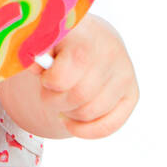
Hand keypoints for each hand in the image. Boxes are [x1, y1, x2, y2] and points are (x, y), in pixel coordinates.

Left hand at [36, 17, 137, 137]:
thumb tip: (35, 66)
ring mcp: (124, 74)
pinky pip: (109, 126)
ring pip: (90, 113)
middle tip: (49, 91)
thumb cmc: (59, 41)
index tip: (45, 76)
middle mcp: (110, 54)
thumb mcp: (42, 39)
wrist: (90, 37)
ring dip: (68, 112)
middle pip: (77, 97)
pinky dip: (85, 130)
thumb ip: (33, 52)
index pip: (62, 77)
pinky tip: (70, 121)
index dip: (49, 82)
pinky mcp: (132, 93)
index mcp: (83, 37)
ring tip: (62, 99)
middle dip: (54, 100)